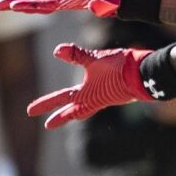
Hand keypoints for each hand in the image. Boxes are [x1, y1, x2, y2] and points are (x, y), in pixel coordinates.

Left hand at [26, 45, 154, 128]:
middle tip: (47, 125)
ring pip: (86, 106)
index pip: (61, 100)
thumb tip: (56, 50)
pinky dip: (91, 99)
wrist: (146, 76)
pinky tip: (94, 93)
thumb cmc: (119, 68)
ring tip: (69, 111)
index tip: (30, 112)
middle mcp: (95, 100)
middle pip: (73, 110)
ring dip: (76, 109)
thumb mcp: (95, 59)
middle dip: (59, 115)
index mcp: (86, 95)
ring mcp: (106, 97)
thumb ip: (77, 55)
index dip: (45, 105)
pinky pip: (98, 99)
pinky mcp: (115, 93)